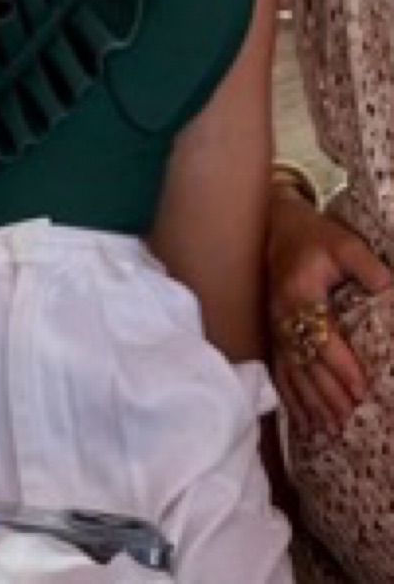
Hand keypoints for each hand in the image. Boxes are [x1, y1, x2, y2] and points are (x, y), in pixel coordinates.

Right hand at [268, 195, 391, 433]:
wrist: (278, 228)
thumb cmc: (315, 237)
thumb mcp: (345, 244)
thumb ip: (368, 268)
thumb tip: (392, 291)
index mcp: (300, 294)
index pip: (323, 337)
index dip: (342, 365)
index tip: (361, 388)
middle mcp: (284, 316)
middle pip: (307, 363)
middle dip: (328, 393)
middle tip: (350, 419)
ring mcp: (275, 328)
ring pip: (293, 372)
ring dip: (312, 401)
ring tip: (332, 426)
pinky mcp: (273, 333)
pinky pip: (280, 371)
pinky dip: (292, 398)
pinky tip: (305, 418)